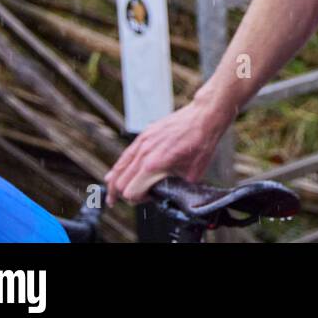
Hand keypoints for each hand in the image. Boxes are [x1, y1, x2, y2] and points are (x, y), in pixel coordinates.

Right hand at [104, 97, 230, 204]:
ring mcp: (142, 142)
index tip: (150, 198)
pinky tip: (115, 175)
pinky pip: (126, 155)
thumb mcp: (193, 173)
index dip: (138, 200)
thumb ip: (176, 185)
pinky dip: (119, 167)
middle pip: (120, 182)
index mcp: (154, 165)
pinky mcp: (144, 134)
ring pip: (118, 168)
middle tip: (134, 199)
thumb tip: (170, 194)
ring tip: (112, 196)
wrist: (204, 116)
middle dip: (124, 195)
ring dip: (114, 183)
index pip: (131, 192)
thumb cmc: (201, 142)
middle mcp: (143, 153)